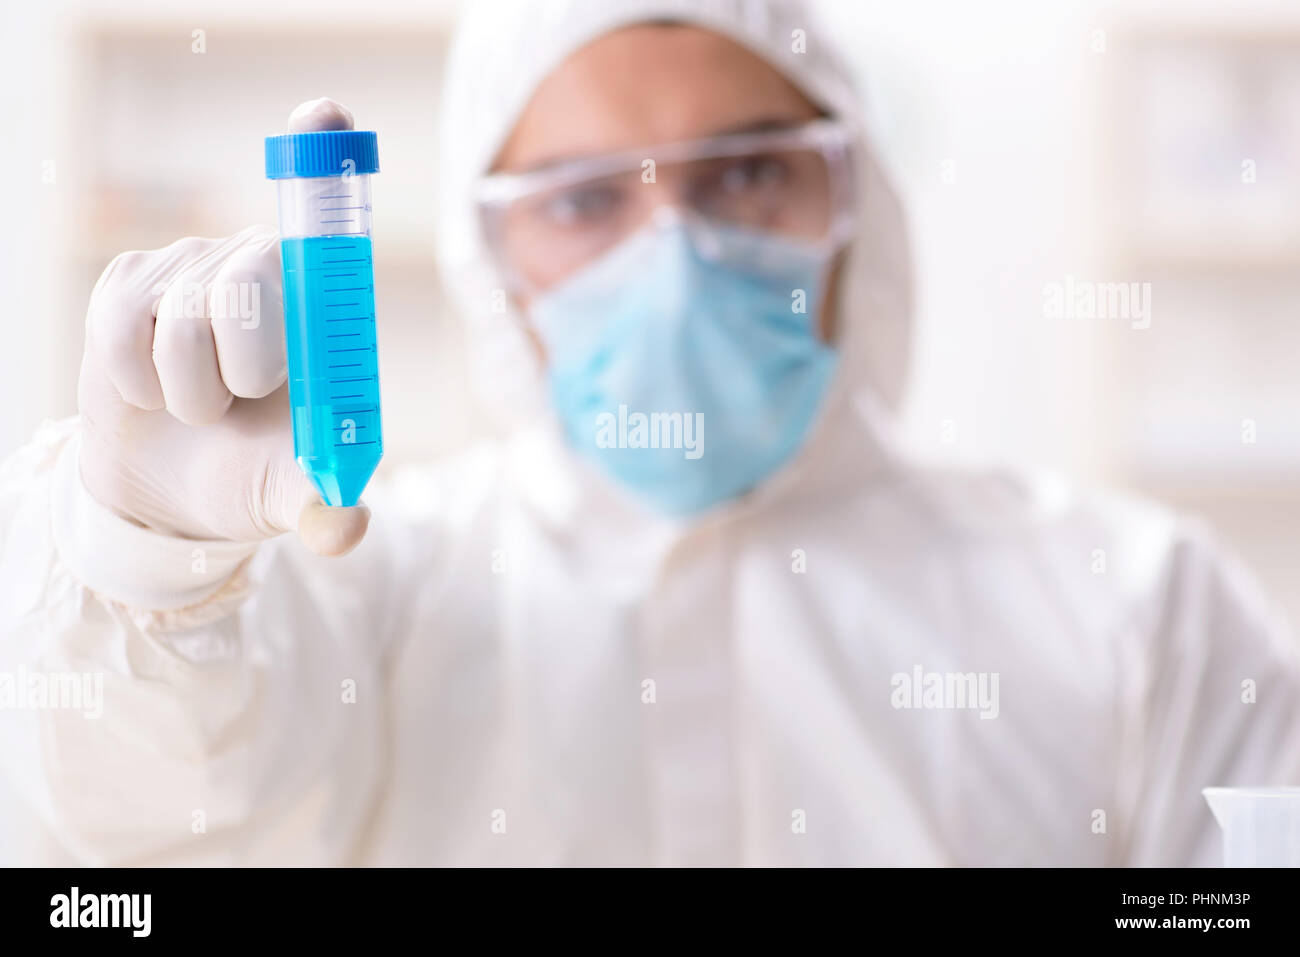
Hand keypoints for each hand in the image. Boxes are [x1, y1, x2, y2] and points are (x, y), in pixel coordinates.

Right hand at [76, 98, 369, 555]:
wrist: (170, 496)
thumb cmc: (249, 477)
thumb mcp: (293, 497)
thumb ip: (326, 510)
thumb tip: (343, 525)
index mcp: (317, 309)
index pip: (322, 224)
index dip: (321, 160)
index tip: (325, 111)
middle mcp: (260, 272)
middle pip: (252, 277)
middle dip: (242, 364)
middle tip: (237, 400)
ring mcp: (190, 270)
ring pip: (184, 316)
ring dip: (188, 389)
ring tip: (199, 405)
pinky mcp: (127, 285)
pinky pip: (123, 325)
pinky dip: (138, 379)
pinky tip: (150, 390)